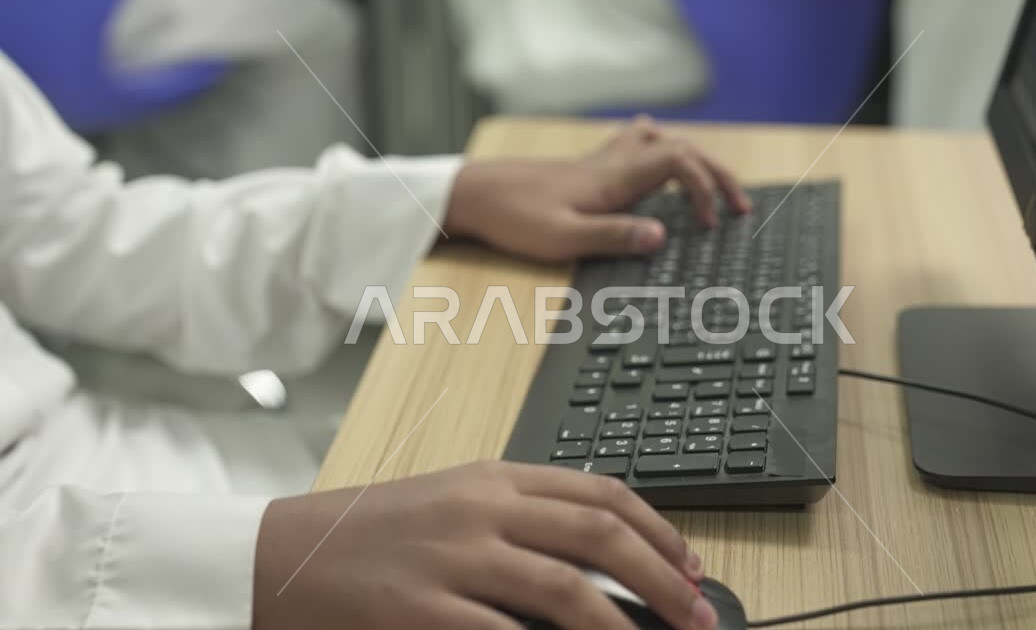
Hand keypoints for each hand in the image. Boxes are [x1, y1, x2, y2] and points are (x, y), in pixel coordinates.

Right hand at [253, 461, 717, 629]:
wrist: (278, 556)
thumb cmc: (368, 534)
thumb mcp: (451, 505)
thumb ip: (519, 520)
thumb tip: (596, 559)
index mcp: (494, 478)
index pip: (600, 493)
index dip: (658, 530)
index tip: (689, 565)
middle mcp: (482, 509)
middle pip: (599, 535)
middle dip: (663, 577)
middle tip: (696, 614)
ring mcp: (453, 557)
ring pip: (567, 587)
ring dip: (626, 625)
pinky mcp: (422, 608)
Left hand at [444, 115, 751, 261]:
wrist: (476, 195)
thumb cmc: (515, 218)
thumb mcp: (564, 238)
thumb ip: (615, 237)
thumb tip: (662, 236)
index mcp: (615, 178)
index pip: (681, 163)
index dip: (706, 189)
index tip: (711, 224)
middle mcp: (614, 163)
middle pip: (683, 148)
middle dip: (718, 174)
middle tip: (741, 206)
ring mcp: (602, 162)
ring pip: (662, 141)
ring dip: (695, 159)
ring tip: (712, 186)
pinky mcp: (590, 168)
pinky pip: (638, 145)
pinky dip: (662, 151)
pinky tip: (660, 168)